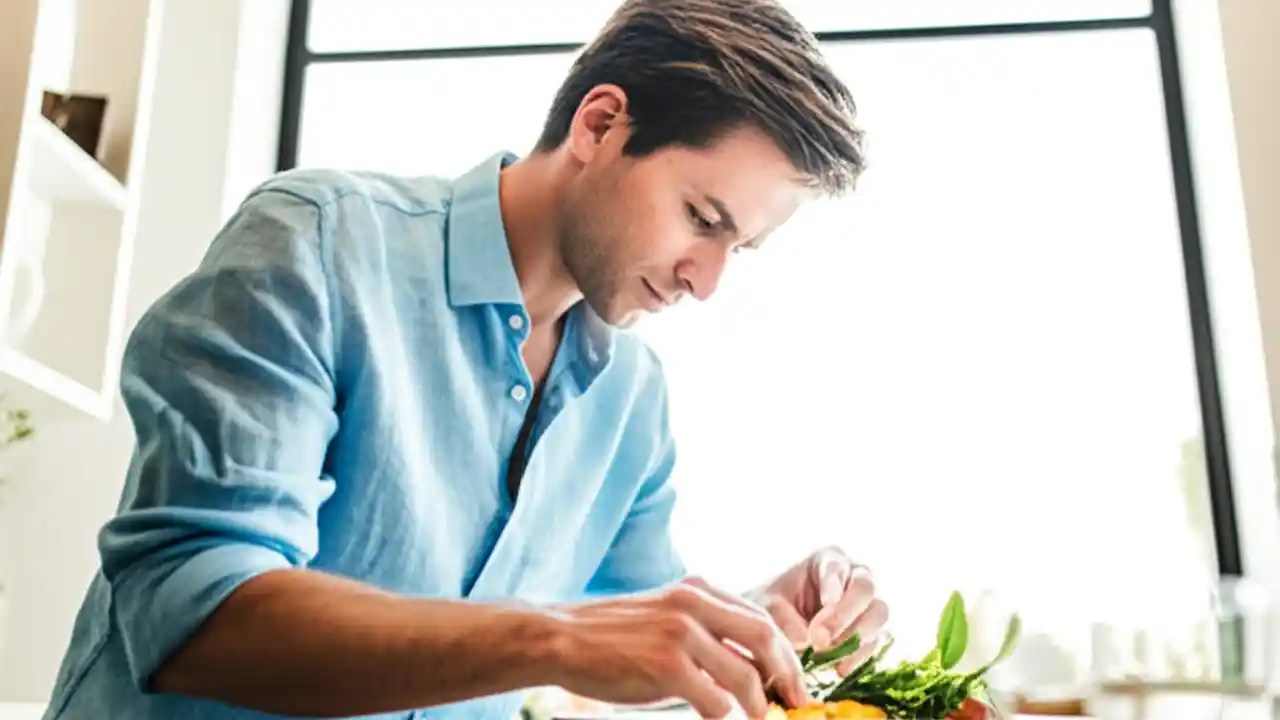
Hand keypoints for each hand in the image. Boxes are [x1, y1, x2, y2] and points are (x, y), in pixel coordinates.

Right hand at [546, 579, 810, 718]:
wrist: (560, 638)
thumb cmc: (611, 635)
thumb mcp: (664, 618)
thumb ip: (703, 633)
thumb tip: (744, 669)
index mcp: (696, 589)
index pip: (759, 616)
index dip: (784, 651)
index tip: (793, 677)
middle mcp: (693, 603)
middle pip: (764, 637)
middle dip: (787, 673)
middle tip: (796, 701)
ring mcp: (681, 632)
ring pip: (745, 673)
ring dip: (759, 704)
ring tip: (760, 719)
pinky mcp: (666, 664)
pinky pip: (715, 699)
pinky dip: (726, 717)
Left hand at [748, 546, 888, 675]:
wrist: (778, 629)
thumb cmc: (772, 607)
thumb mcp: (767, 608)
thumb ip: (782, 618)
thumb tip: (804, 639)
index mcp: (828, 560)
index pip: (838, 567)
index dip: (834, 585)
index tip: (825, 603)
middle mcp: (853, 577)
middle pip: (865, 588)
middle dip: (844, 615)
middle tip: (819, 639)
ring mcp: (865, 604)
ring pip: (877, 614)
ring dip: (854, 637)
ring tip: (826, 656)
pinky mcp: (869, 631)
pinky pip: (874, 641)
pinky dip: (858, 656)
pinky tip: (839, 669)